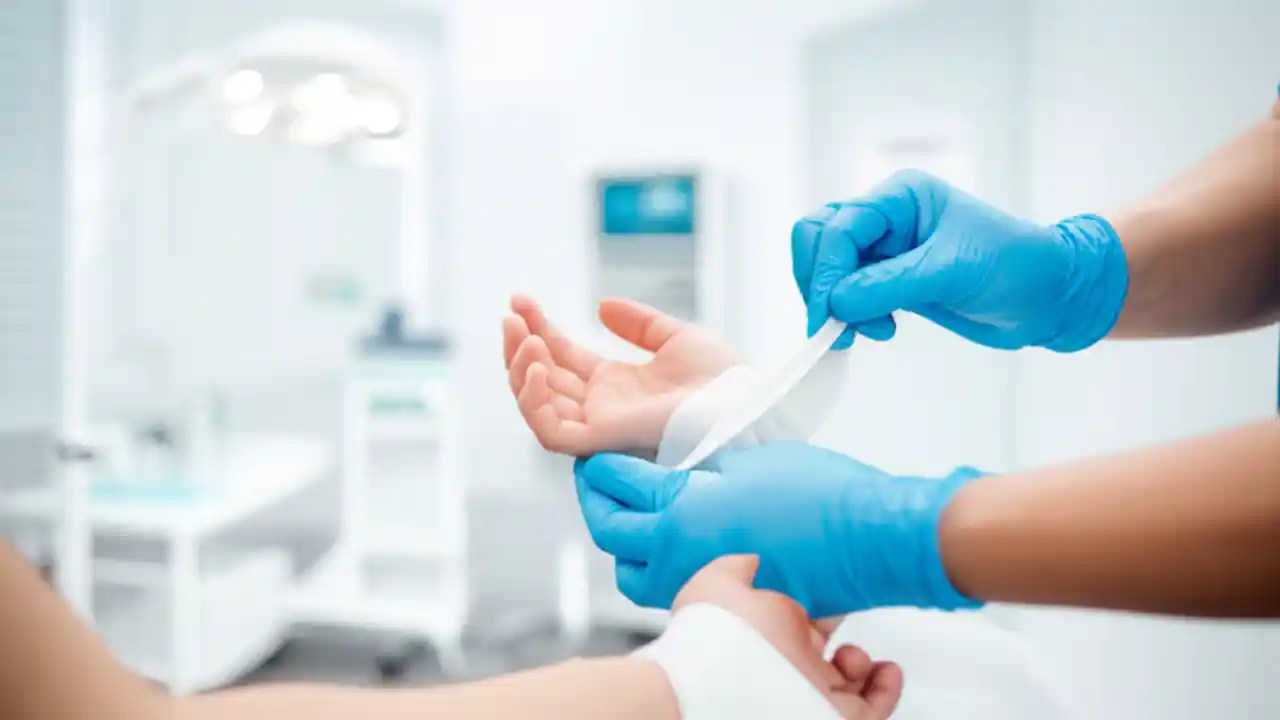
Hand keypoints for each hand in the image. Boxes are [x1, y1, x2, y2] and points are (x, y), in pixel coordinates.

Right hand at [502, 294, 737, 455]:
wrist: (741, 406)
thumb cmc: (722, 382)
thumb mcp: (677, 338)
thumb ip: (639, 323)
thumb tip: (603, 306)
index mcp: (616, 386)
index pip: (562, 357)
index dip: (539, 328)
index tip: (522, 300)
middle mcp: (601, 408)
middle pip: (542, 378)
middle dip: (520, 344)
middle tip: (512, 313)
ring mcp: (598, 426)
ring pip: (537, 405)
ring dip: (519, 368)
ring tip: (522, 336)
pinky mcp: (600, 441)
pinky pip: (550, 432)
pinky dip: (532, 401)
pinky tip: (534, 367)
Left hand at [575, 442, 982, 616]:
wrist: (870, 539)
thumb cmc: (821, 496)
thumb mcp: (752, 457)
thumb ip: (705, 461)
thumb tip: (681, 462)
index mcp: (683, 512)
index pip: (622, 484)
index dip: (603, 466)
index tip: (597, 457)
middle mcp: (682, 557)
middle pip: (612, 533)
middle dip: (598, 503)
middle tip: (597, 484)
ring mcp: (701, 586)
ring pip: (634, 575)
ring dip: (624, 548)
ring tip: (629, 523)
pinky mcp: (726, 604)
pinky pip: (670, 592)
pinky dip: (659, 570)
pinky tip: (674, 549)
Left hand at [676, 555, 902, 718]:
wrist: (724, 689)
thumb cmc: (717, 637)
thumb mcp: (717, 584)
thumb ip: (735, 569)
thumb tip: (753, 559)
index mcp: (764, 640)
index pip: (794, 629)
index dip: (812, 613)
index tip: (829, 595)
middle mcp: (787, 672)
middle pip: (822, 659)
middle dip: (839, 639)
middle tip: (847, 619)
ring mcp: (812, 695)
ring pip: (849, 684)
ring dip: (863, 665)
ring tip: (856, 656)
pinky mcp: (838, 717)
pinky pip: (873, 709)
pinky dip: (888, 690)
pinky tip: (887, 670)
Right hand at [792, 169, 1127, 351]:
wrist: (1049, 297)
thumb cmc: (1016, 267)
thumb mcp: (952, 271)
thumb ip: (888, 285)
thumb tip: (835, 303)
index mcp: (899, 197)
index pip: (838, 227)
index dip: (826, 273)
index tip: (829, 317)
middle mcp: (885, 218)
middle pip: (817, 240)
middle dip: (820, 284)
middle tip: (837, 327)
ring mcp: (884, 250)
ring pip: (826, 269)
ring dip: (835, 304)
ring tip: (870, 331)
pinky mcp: (887, 281)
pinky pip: (845, 294)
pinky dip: (849, 316)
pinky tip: (881, 330)